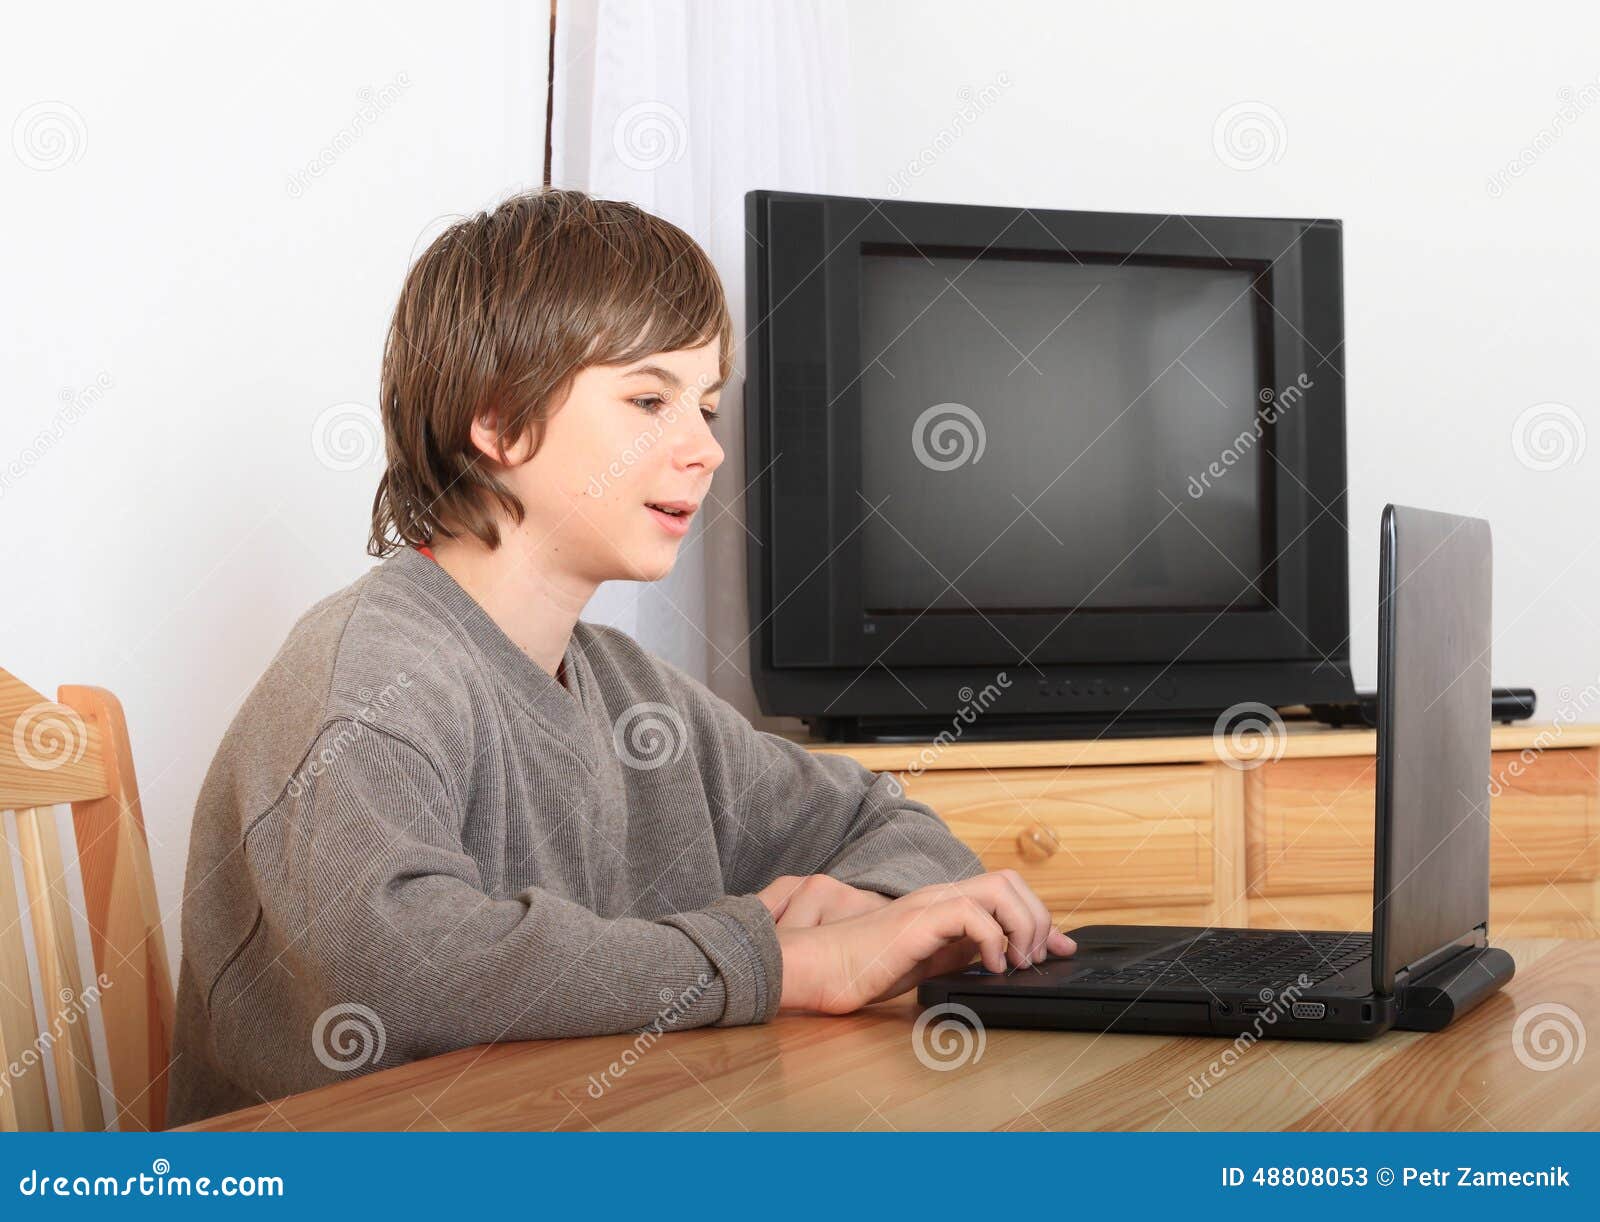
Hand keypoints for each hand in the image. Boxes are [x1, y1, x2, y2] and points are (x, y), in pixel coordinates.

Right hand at [775, 869, 1076, 1014]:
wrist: (824, 970)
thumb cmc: (866, 967)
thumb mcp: (930, 961)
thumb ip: (964, 952)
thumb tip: (1004, 958)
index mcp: (945, 904)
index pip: (1006, 891)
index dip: (1042, 917)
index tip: (1061, 949)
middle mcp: (941, 895)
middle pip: (1011, 880)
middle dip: (1039, 918)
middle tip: (1036, 958)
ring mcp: (930, 903)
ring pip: (1000, 887)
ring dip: (1023, 925)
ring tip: (1017, 962)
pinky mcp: (919, 920)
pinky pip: (973, 914)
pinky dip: (993, 941)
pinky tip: (989, 967)